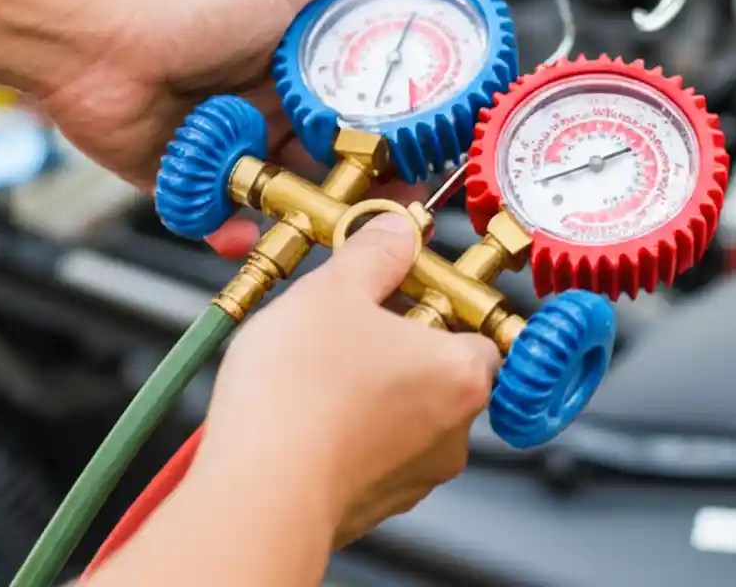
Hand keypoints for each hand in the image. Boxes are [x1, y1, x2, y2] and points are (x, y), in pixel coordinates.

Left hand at [35, 0, 422, 255]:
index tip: (416, 153)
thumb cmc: (178, 5)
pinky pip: (219, 216)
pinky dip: (233, 230)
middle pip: (325, 158)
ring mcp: (226, 144)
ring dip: (302, 210)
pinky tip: (248, 230)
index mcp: (287, 64)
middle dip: (356, 184)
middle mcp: (261, 105)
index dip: (386, 133)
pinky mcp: (187, 178)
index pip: (353, 107)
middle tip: (383, 204)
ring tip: (323, 222)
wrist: (93, 41)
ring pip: (280, 192)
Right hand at [189, 213, 498, 546]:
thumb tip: (397, 231)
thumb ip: (374, 253)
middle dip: (395, 343)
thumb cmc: (299, 398)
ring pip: (402, 412)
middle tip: (349, 320)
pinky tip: (303, 410)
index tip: (401, 285)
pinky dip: (345, 428)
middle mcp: (453, 432)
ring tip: (315, 366)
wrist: (257, 493)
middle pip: (439, 369)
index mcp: (463, 374)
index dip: (436, 299)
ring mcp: (414, 475)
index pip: (478, 327)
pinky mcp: (374, 503)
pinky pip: (369, 450)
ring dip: (368, 386)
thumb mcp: (334, 290)